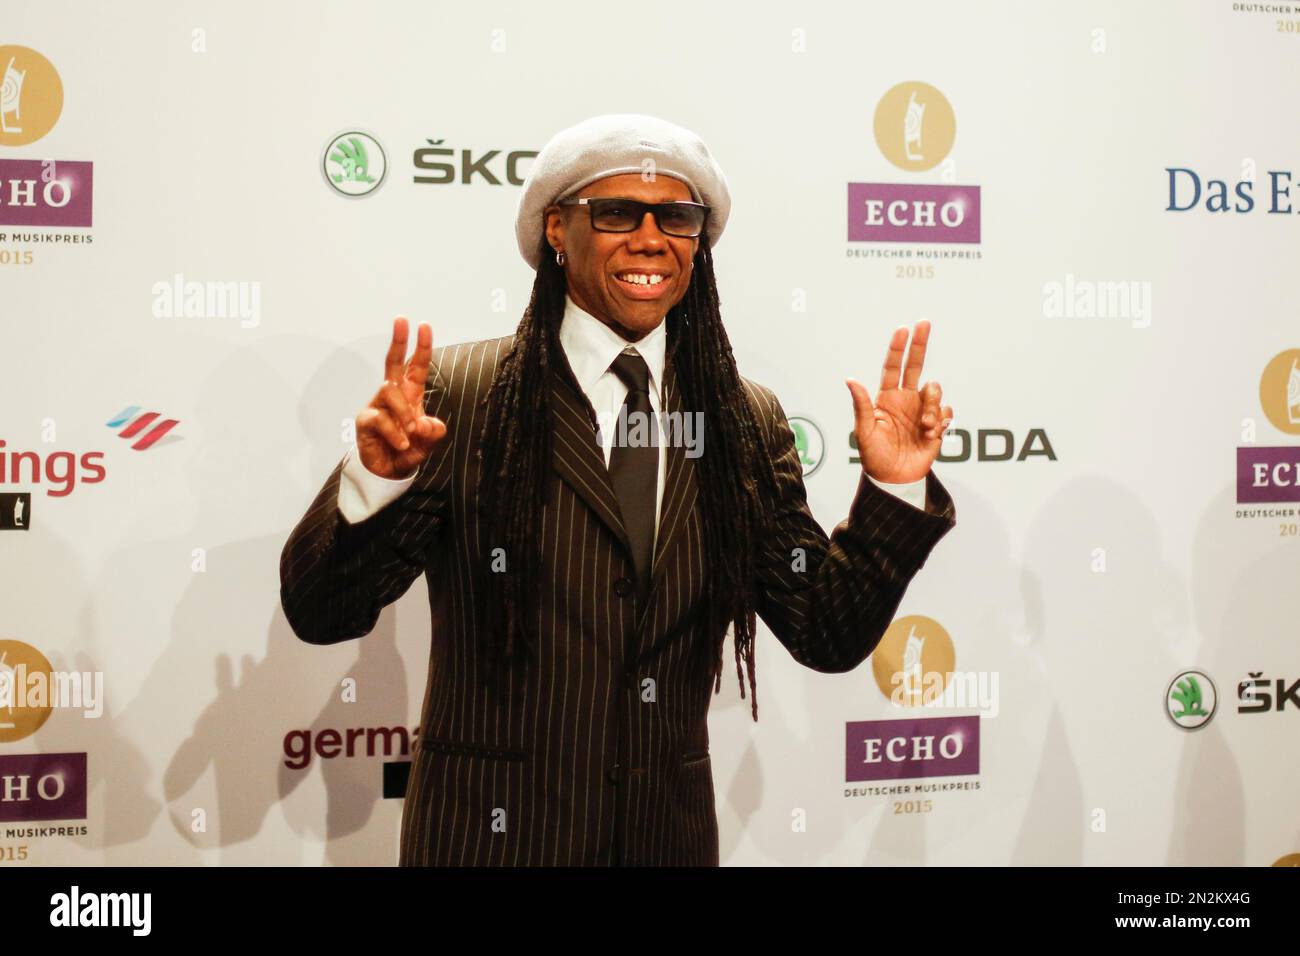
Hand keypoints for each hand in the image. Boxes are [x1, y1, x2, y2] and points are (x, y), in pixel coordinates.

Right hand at [355, 318, 447, 479]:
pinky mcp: (365, 420)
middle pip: (392, 362)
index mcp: (410, 394)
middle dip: (398, 340)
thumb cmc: (408, 450)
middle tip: (402, 319)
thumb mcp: (428, 442)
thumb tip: (423, 423)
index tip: (424, 326)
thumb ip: (433, 431)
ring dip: (405, 413)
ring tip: (412, 434)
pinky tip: (402, 444)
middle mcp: (392, 395)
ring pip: (391, 392)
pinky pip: (381, 418)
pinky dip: (395, 433)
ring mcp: (377, 405)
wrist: (388, 472)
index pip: (415, 366)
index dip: (421, 347)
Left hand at [846, 320, 951, 483]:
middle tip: (925, 322)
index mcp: (887, 398)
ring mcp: (922, 410)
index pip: (893, 367)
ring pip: (935, 391)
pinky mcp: (937, 424)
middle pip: (915, 365)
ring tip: (925, 426)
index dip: (897, 348)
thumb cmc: (874, 456)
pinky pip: (947, 411)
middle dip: (920, 343)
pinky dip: (942, 420)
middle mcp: (905, 399)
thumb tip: (850, 379)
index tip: (903, 329)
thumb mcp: (864, 431)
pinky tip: (932, 434)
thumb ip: (861, 405)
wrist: (894, 479)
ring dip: (933, 406)